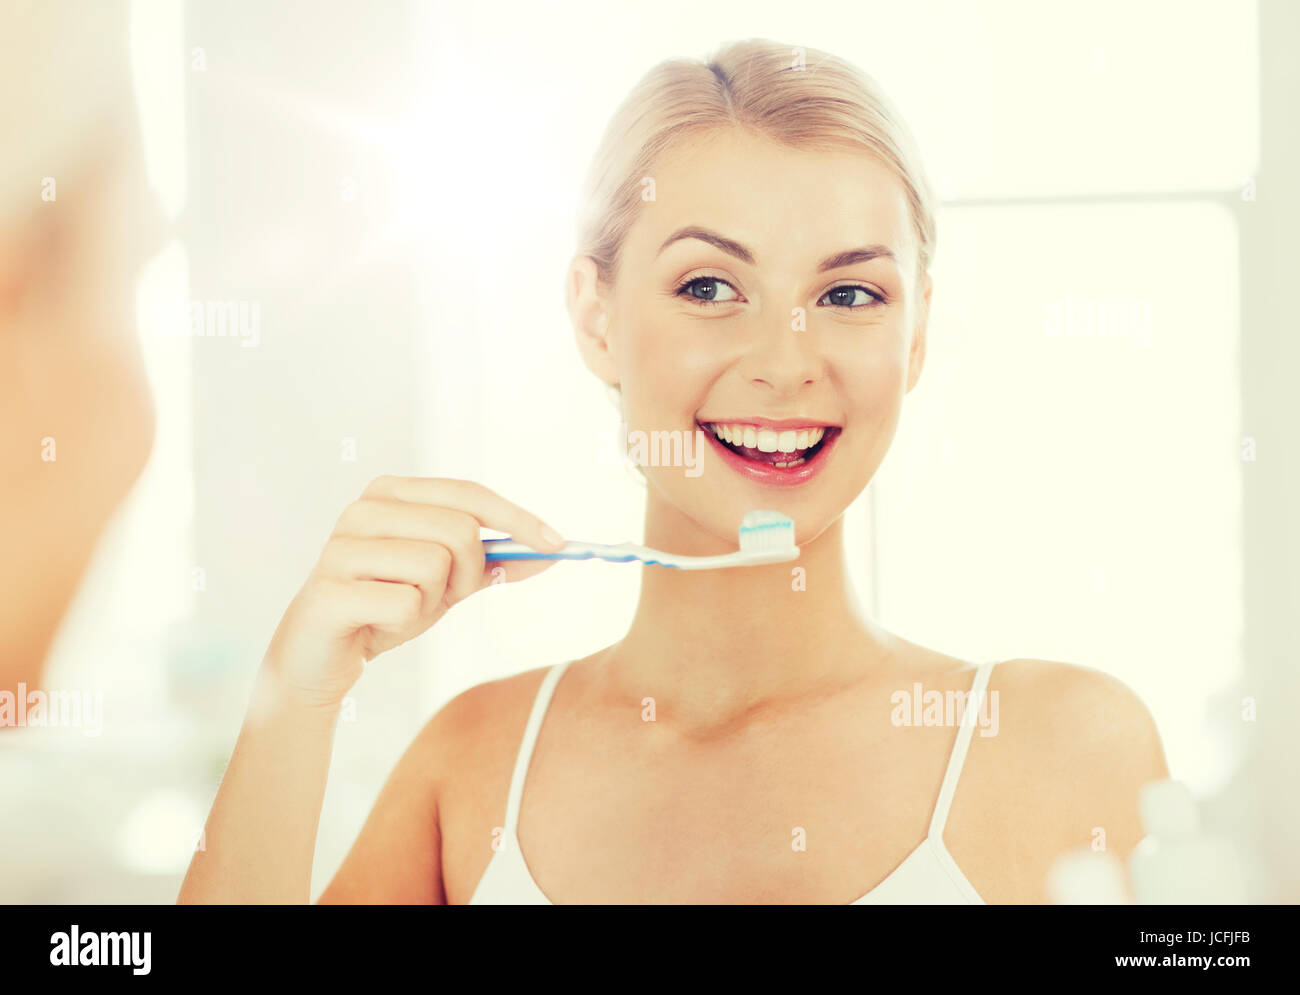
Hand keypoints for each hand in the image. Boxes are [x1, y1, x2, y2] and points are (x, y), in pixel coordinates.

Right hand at [262, 476, 563, 706]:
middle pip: (459, 530)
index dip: (518, 518)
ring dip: (432, 601)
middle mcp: (363, 510)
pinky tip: (378, 624)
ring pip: (435, 567)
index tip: (559, 545)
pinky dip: (406, 623)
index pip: (469, 494)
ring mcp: (341, 547)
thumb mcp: (448, 584)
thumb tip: (552, 552)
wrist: (319, 658)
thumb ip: (495, 563)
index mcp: (391, 493)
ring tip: (401, 609)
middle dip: (469, 573)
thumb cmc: (386, 609)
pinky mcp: (328, 590)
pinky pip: (406, 604)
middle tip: (445, 596)